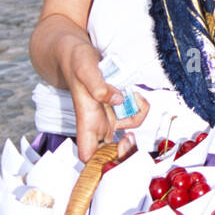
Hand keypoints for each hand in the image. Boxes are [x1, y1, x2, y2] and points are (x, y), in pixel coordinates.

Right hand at [59, 40, 148, 161]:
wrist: (76, 52)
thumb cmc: (75, 61)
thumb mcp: (85, 68)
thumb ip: (97, 84)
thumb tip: (117, 99)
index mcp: (86, 122)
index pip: (88, 155)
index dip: (102, 161)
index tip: (119, 144)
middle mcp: (98, 124)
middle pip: (113, 152)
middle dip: (129, 148)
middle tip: (132, 131)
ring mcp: (108, 117)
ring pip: (129, 131)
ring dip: (138, 115)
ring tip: (136, 97)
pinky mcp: (117, 108)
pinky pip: (134, 115)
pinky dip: (140, 107)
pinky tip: (136, 94)